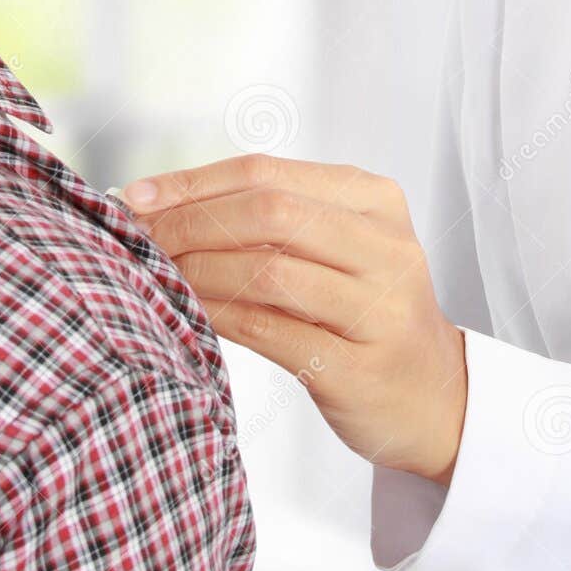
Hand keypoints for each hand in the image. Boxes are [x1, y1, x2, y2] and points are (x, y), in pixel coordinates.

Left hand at [120, 154, 467, 484]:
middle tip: (135, 240)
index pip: (267, 173)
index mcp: (375, 200)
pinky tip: (185, 314)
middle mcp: (385, 247)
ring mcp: (379, 308)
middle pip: (268, 213)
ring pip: (267, 270)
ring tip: (152, 277)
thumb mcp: (339, 248)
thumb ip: (273, 220)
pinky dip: (217, 316)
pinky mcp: (359, 367)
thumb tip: (157, 203)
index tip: (133, 197)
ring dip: (196, 271)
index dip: (192, 182)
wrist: (437, 398)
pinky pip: (269, 330)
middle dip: (188, 223)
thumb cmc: (365, 313)